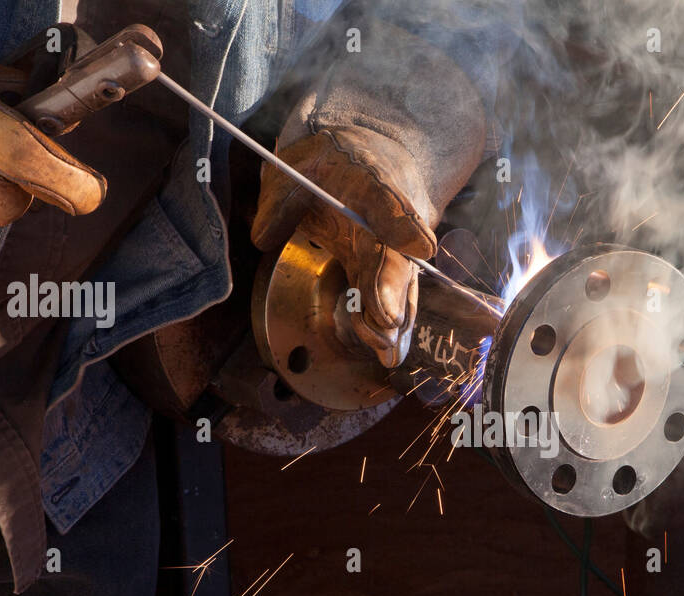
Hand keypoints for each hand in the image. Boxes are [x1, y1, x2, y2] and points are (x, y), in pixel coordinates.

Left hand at [250, 127, 436, 367]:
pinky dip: (388, 322)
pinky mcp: (386, 266)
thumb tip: (264, 237)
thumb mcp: (295, 166)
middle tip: (388, 318)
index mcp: (370, 178)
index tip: (419, 244)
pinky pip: (390, 295)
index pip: (388, 199)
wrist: (368, 159)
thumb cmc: (329, 162)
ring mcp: (393, 244)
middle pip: (395, 253)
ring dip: (392, 314)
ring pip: (398, 281)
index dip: (403, 222)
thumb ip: (279, 198)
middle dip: (392, 287)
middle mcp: (392, 216)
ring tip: (386, 346)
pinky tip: (388, 350)